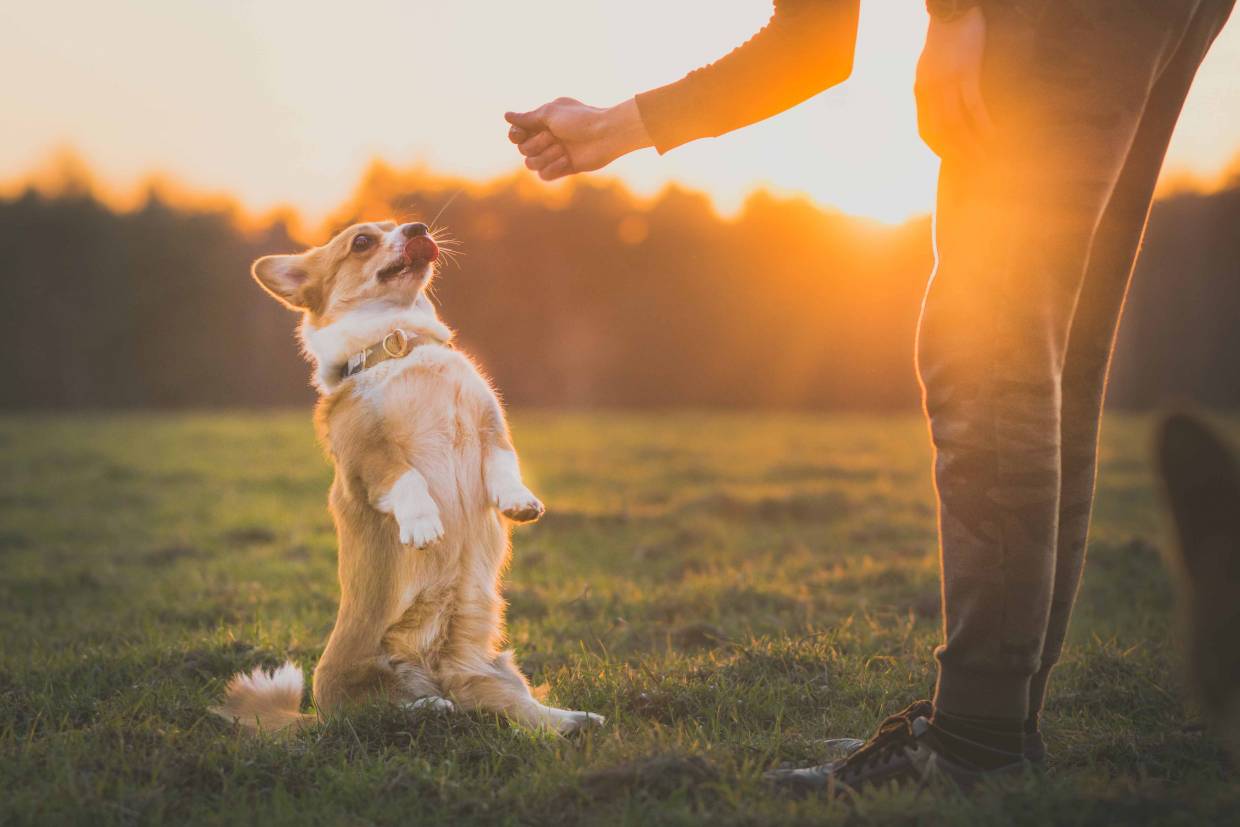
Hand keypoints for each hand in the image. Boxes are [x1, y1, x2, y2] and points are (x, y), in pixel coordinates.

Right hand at [505, 97, 651, 181]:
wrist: (605, 134)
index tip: (520, 133)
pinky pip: (544, 175)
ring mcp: (554, 154)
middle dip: (536, 144)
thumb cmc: (580, 119)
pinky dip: (553, 168)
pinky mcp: (563, 168)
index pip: (517, 133)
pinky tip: (567, 161)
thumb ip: (527, 118)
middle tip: (553, 136)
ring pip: (531, 164)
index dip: (515, 135)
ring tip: (563, 150)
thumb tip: (506, 116)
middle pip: (522, 150)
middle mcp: (546, 139)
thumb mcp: (550, 113)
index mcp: (542, 123)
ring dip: (546, 156)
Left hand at [915, 6, 994, 158]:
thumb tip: (940, 106)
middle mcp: (929, 90)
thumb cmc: (945, 37)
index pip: (926, 129)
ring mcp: (947, 82)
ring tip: (986, 158)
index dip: (939, 148)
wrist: (952, 9)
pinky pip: (974, 106)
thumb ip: (932, 88)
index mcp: (920, 90)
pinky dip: (984, 124)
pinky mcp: (966, 72)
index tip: (951, 160)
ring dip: (973, 144)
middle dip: (957, 153)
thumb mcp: (930, 66)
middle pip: (942, 131)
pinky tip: (994, 135)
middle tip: (972, 168)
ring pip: (959, 123)